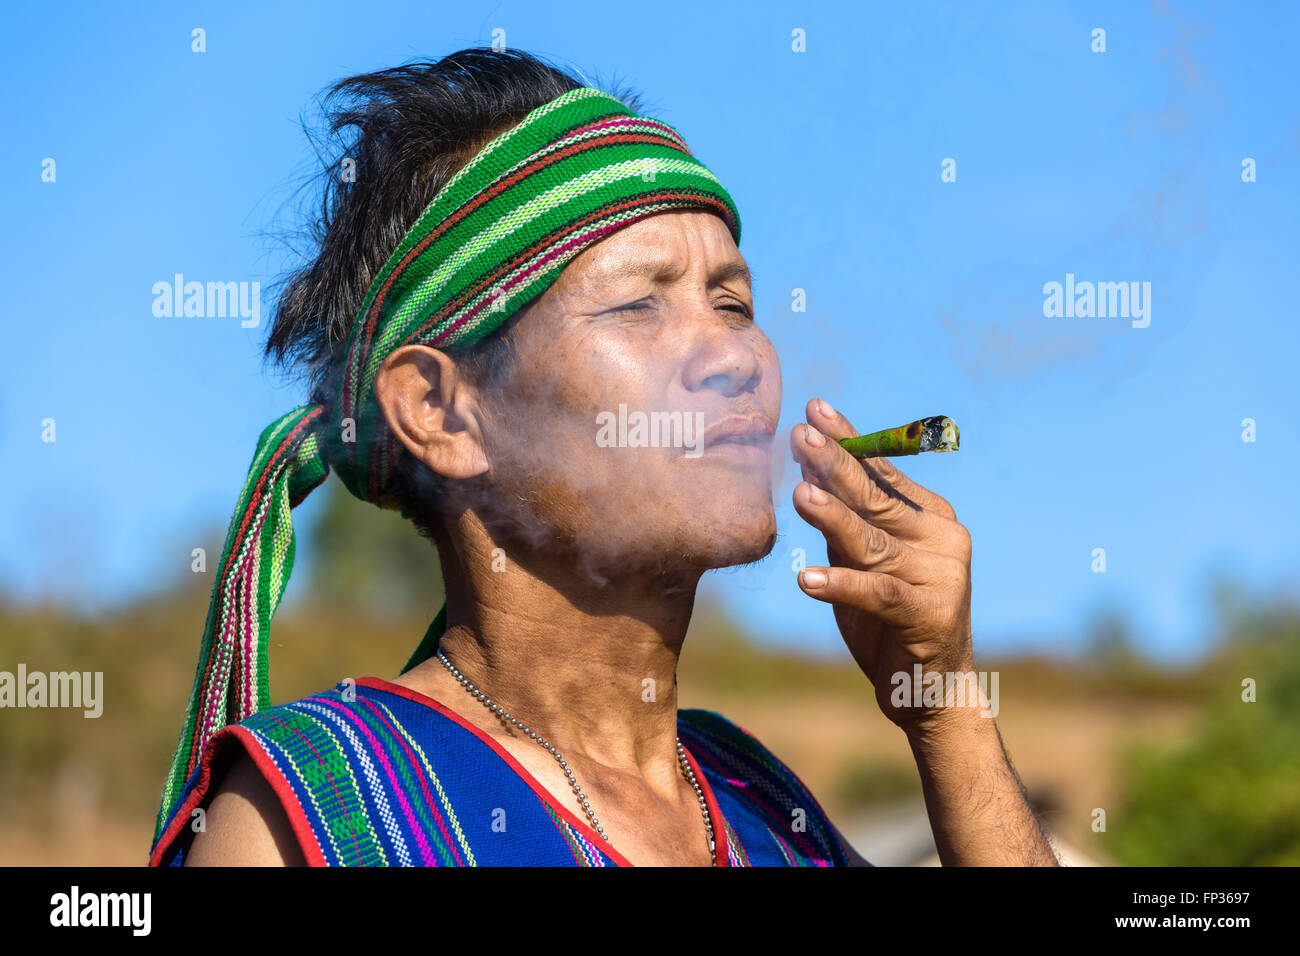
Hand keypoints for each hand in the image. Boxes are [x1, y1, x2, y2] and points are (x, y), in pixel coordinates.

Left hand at [791, 398, 975, 734]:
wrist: (931, 692)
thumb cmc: (889, 621)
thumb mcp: (863, 562)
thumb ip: (843, 520)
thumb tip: (806, 468)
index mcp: (928, 516)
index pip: (880, 471)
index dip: (848, 440)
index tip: (814, 410)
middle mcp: (941, 538)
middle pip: (876, 497)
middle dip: (835, 464)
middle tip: (800, 434)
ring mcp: (941, 575)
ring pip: (873, 542)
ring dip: (834, 518)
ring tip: (799, 495)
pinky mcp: (930, 615)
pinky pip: (877, 594)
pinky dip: (841, 585)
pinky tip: (806, 580)